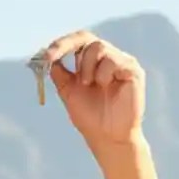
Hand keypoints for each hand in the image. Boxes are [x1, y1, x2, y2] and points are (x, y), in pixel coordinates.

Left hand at [42, 30, 145, 150]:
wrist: (108, 138)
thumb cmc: (91, 118)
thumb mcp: (68, 91)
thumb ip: (59, 73)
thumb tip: (45, 56)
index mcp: (93, 62)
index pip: (79, 41)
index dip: (61, 44)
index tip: (46, 56)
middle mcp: (108, 58)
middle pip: (87, 40)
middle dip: (74, 57)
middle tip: (77, 80)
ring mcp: (122, 62)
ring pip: (99, 47)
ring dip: (88, 68)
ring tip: (91, 86)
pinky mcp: (133, 70)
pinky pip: (113, 60)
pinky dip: (103, 74)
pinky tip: (106, 87)